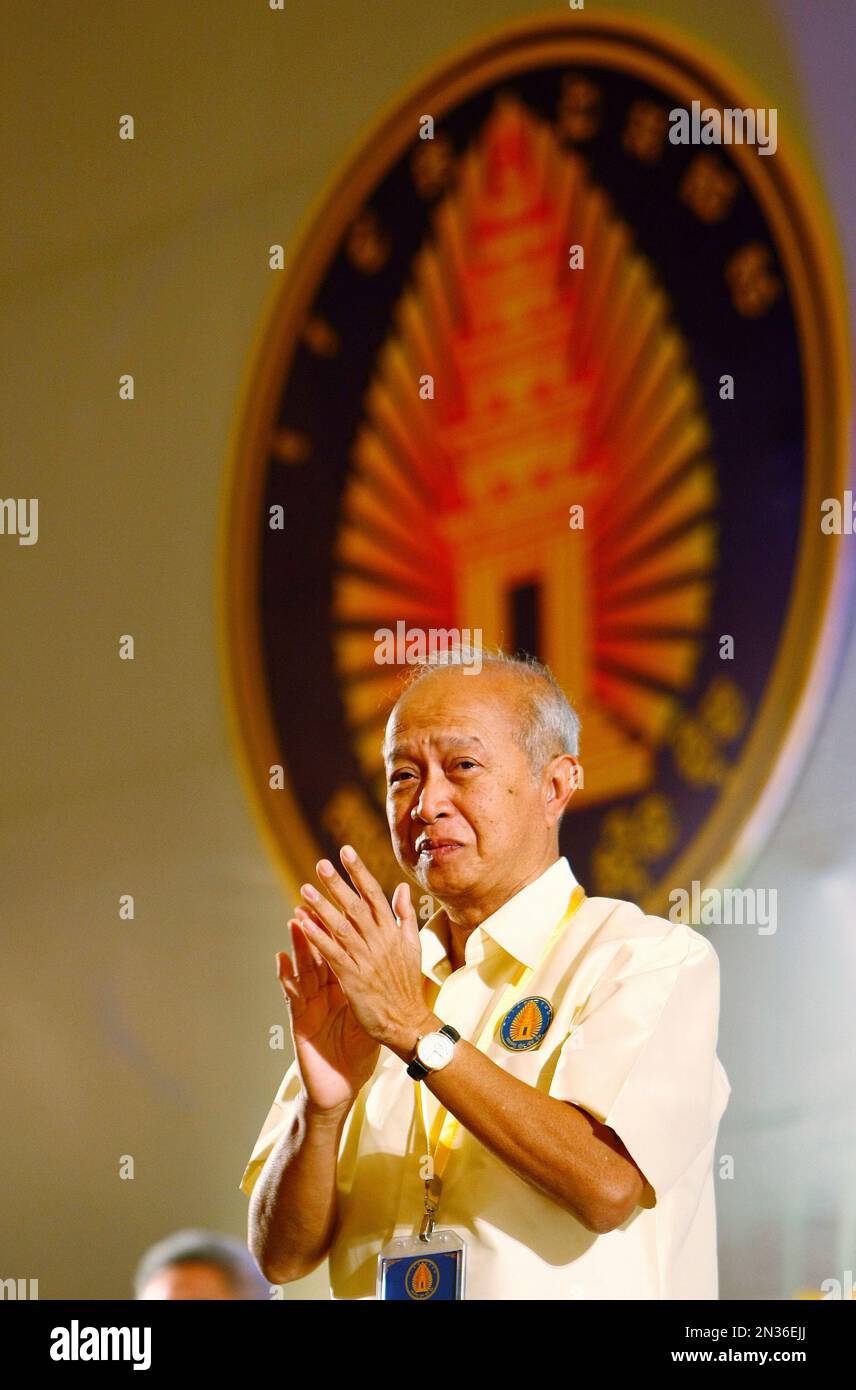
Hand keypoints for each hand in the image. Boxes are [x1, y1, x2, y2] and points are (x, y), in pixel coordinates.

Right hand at [276, 916, 379, 1113]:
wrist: (341, 1088)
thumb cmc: (356, 1051)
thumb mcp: (372, 1015)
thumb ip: (380, 985)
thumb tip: (395, 960)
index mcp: (345, 986)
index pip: (344, 951)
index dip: (345, 927)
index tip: (347, 899)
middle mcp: (325, 990)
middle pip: (321, 952)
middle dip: (318, 925)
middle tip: (315, 896)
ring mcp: (311, 1004)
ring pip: (304, 968)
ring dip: (299, 943)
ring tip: (295, 918)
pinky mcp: (299, 1020)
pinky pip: (292, 995)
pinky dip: (286, 976)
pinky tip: (280, 959)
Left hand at [297, 845, 436, 1059]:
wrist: (408, 1021)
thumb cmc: (408, 984)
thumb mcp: (413, 945)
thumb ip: (405, 914)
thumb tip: (403, 887)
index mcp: (392, 932)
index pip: (374, 894)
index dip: (359, 872)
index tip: (345, 851)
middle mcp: (379, 941)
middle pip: (355, 906)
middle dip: (337, 884)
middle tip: (320, 864)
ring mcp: (365, 959)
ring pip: (341, 927)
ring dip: (322, 908)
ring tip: (304, 890)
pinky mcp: (352, 978)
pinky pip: (331, 954)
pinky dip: (317, 937)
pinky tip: (303, 924)